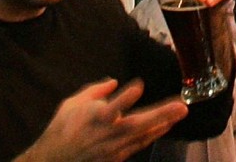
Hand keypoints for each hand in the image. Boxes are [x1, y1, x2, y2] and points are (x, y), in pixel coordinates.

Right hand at [16, 79, 187, 161]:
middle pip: (136, 124)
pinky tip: (165, 126)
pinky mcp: (116, 158)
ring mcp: (113, 149)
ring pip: (142, 136)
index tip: (139, 86)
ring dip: (162, 124)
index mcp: (93, 119)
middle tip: (181, 107)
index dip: (124, 98)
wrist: (55, 161)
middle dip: (160, 115)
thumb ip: (94, 91)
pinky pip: (138, 145)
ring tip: (179, 113)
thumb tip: (114, 82)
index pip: (111, 108)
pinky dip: (152, 135)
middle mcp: (106, 134)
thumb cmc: (62, 129)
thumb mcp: (72, 104)